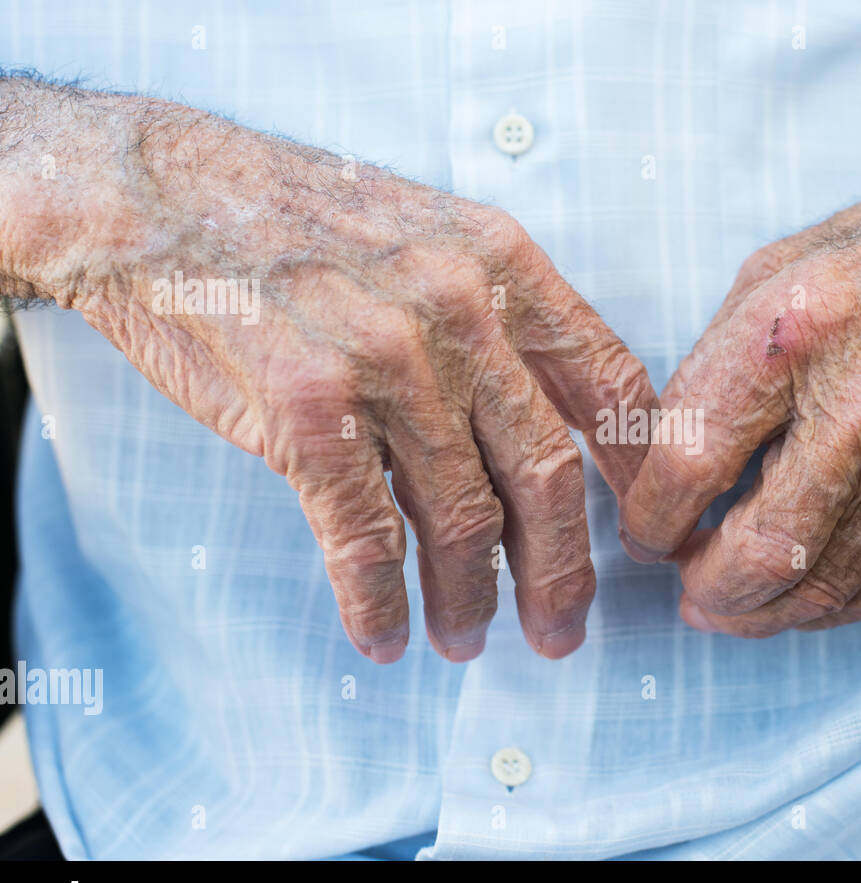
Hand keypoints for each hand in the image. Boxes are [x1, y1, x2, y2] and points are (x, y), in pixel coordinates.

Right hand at [0, 84, 655, 661]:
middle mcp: (460, 309)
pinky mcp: (309, 406)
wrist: (156, 195)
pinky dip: (379, 603)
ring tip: (467, 639)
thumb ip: (494, 319)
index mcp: (503, 264)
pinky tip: (382, 638)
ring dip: (469, 599)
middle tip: (561, 631)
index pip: (610, 385)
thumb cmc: (295, 223)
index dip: (634, 473)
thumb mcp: (427, 236)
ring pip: (462, 517)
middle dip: (563, 572)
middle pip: (548, 474)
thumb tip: (536, 431)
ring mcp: (387, 358)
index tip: (635, 533)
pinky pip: (366, 537)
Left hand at [619, 170, 860, 635]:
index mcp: (799, 328)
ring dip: (762, 613)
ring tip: (732, 607)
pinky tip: (801, 596)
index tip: (646, 531)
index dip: (651, 516)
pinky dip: (831, 606)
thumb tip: (662, 463)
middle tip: (685, 590)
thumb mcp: (779, 268)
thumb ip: (715, 366)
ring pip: (824, 588)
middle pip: (760, 550)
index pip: (691, 458)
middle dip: (705, 590)